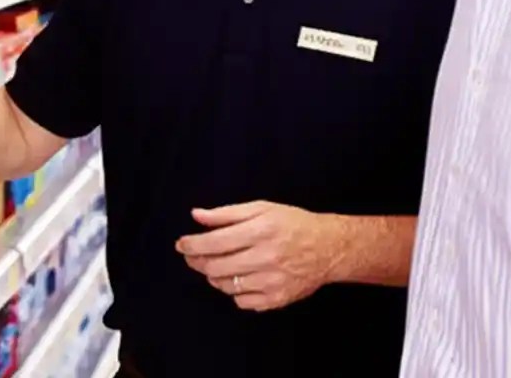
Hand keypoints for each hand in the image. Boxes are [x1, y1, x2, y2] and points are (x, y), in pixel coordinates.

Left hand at [176, 201, 345, 311]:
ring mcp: (271, 281)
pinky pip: (241, 302)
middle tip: (192, 256)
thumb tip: (196, 215)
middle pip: (215, 267)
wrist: (329, 248)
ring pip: (225, 286)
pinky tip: (239, 278)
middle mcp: (266, 257)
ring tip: (216, 265)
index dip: (191, 245)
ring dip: (213, 275)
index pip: (214, 242)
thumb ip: (226, 213)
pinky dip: (234, 291)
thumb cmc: (293, 224)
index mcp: (261, 231)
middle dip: (196, 261)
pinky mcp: (277, 299)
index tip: (181, 244)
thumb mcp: (261, 208)